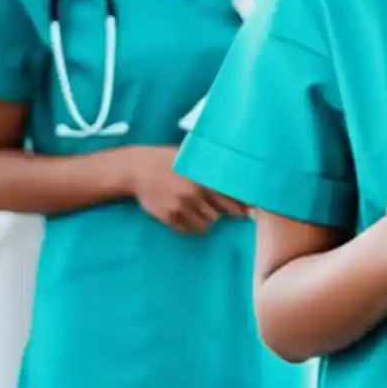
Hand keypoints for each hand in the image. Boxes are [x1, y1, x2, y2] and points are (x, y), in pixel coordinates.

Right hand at [126, 146, 248, 233]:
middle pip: (219, 214)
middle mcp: (193, 194)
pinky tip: (189, 216)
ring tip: (204, 211)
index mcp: (201, 178)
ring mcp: (180, 207)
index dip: (241, 206)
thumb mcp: (191, 158)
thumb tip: (235, 173)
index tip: (249, 210)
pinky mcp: (168, 217)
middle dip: (225, 213)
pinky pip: (187, 229)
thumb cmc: (167, 161)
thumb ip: (210, 168)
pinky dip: (192, 226)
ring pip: (205, 224)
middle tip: (232, 213)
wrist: (137, 169)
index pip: (229, 197)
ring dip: (207, 219)